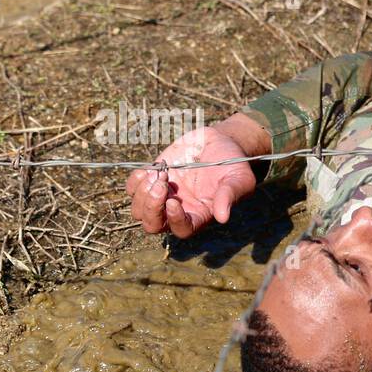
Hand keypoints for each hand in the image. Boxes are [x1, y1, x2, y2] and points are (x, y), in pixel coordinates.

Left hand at [125, 120, 258, 237]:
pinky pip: (132, 189)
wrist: (220, 142)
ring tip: (161, 172)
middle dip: (152, 208)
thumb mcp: (238, 179)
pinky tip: (152, 168)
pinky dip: (136, 180)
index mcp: (199, 214)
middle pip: (153, 225)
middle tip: (162, 185)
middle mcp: (178, 209)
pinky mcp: (152, 178)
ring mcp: (163, 195)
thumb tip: (222, 218)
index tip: (173, 201)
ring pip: (138, 210)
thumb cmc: (233, 164)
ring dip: (143, 193)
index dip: (174, 220)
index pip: (182, 229)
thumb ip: (229, 196)